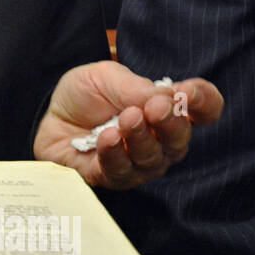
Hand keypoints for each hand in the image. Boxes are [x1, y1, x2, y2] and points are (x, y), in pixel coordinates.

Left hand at [33, 61, 222, 189]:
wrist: (50, 113)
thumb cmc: (85, 95)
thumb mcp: (107, 77)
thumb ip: (137, 88)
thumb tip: (167, 97)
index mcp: (168, 111)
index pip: (204, 111)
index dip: (204, 103)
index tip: (189, 93)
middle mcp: (160, 141)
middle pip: (180, 140)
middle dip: (170, 122)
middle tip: (154, 107)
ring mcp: (138, 163)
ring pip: (153, 160)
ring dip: (141, 139)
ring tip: (126, 119)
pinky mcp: (110, 177)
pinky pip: (120, 172)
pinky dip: (115, 154)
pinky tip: (108, 137)